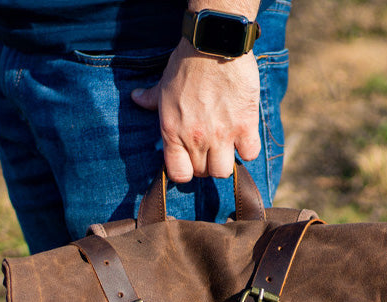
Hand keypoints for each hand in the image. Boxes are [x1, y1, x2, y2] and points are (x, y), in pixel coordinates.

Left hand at [131, 40, 260, 182]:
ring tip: (226, 146)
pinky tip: (244, 137)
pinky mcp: (245, 125)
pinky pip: (250, 154)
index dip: (185, 170)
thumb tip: (137, 98)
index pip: (178, 174)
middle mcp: (196, 138)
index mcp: (173, 132)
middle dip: (205, 164)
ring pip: (223, 171)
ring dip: (225, 161)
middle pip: (203, 173)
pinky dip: (249, 149)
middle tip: (209, 148)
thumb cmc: (187, 63)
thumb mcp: (164, 83)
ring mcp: (222, 134)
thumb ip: (151, 98)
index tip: (190, 160)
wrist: (214, 43)